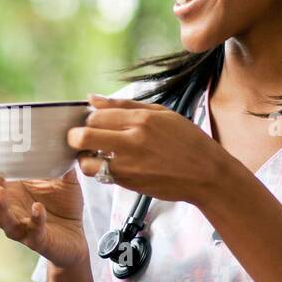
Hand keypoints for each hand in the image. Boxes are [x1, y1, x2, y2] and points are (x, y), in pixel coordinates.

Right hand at [0, 153, 87, 268]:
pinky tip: (38, 207)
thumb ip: (58, 160)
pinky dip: (35, 219)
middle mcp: (9, 209)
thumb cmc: (62, 205)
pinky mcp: (38, 239)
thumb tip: (63, 135)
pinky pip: (34, 230)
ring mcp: (20, 226)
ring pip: (2, 219)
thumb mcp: (62, 178)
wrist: (75, 237)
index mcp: (9, 191)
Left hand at [71, 95, 226, 204]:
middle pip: (82, 137)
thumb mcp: (161, 113)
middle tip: (80, 138)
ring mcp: (129, 165)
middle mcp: (132, 141)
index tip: (93, 122)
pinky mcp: (129, 183)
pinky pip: (102, 176)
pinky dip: (100, 170)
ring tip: (94, 154)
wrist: (207, 174)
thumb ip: (124, 105)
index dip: (88, 118)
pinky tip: (112, 164)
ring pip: (86, 162)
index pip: (95, 115)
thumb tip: (92, 98)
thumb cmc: (187, 141)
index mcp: (141, 120)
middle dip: (75, 137)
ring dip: (84, 158)